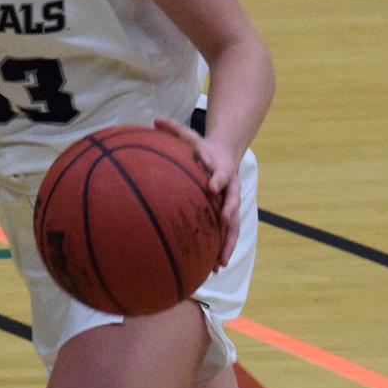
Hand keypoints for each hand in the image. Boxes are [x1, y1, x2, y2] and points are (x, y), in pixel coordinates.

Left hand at [153, 117, 239, 266]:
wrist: (225, 155)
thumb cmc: (202, 149)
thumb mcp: (190, 137)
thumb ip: (174, 130)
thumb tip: (154, 119)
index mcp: (221, 169)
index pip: (220, 174)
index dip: (217, 179)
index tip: (212, 186)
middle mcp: (229, 189)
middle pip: (232, 203)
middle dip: (228, 214)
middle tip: (223, 223)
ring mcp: (230, 203)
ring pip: (233, 226)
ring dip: (227, 244)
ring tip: (219, 264)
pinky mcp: (227, 214)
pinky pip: (226, 234)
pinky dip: (221, 250)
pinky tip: (213, 268)